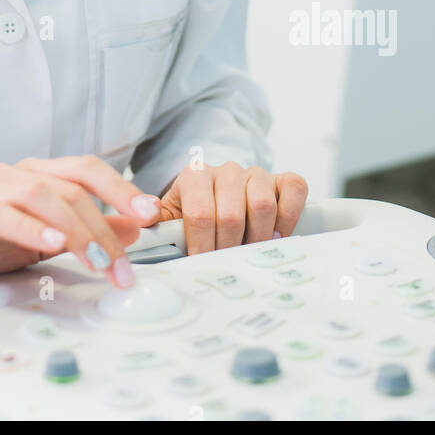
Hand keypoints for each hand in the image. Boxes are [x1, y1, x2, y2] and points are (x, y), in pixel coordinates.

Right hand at [0, 155, 161, 292]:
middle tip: (126, 264)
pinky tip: (54, 243)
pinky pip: (9, 213)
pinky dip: (35, 227)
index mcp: (34, 175)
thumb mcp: (36, 240)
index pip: (87, 170)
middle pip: (75, 183)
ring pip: (49, 195)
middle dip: (109, 222)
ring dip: (80, 230)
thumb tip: (130, 229)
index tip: (152, 214)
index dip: (122, 188)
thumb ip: (79, 232)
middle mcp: (16, 173)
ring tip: (101, 263)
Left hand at [159, 162, 307, 254]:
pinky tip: (275, 235)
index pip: (200, 213)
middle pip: (231, 215)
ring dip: (257, 238)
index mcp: (194, 176)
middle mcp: (226, 170)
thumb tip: (142, 221)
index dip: (202, 245)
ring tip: (248, 252)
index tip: (202, 263)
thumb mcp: (168, 218)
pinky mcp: (281, 179)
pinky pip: (292, 191)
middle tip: (226, 263)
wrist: (217, 198)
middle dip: (228, 248)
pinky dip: (288, 218)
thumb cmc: (193, 214)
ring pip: (262, 205)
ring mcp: (255, 173)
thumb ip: (152, 221)